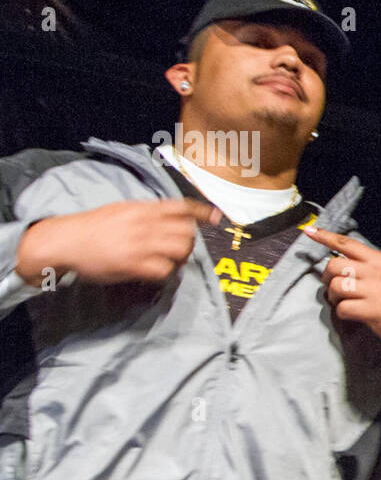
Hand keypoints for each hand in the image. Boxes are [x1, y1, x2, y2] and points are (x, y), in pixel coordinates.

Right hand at [15, 198, 219, 285]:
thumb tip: (168, 216)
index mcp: (142, 209)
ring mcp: (140, 244)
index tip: (216, 217)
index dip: (201, 212)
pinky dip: (166, 272)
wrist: (65, 240)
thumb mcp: (121, 210)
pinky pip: (164, 270)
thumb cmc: (92, 226)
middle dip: (190, 242)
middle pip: (187, 231)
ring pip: (181, 249)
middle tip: (181, 249)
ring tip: (170, 261)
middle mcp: (145, 224)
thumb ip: (146, 212)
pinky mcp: (134, 264)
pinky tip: (155, 272)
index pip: (180, 206)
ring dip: (181, 258)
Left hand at [305, 226, 380, 367]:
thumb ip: (370, 266)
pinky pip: (343, 308)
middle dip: (327, 277)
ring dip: (333, 296)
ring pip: (336, 286)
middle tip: (333, 286)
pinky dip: (342, 312)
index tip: (309, 231)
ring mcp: (374, 291)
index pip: (347, 243)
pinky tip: (352, 313)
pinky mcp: (372, 310)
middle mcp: (376, 272)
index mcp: (379, 260)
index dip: (325, 237)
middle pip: (334, 265)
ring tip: (342, 301)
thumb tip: (343, 262)